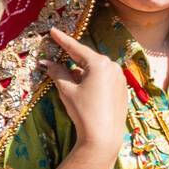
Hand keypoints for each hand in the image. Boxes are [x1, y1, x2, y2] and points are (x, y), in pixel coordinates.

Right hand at [41, 27, 127, 155]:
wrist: (103, 137)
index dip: (63, 40)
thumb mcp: (67, 90)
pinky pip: (104, 79)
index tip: (53, 31)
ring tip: (70, 82)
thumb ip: (57, 72)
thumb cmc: (83, 111)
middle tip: (58, 57)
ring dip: (82, 72)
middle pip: (87, 59)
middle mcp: (113, 67)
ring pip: (96, 70)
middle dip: (72, 60)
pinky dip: (93, 81)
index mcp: (100, 64)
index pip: (76, 48)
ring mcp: (120, 78)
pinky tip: (84, 91)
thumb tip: (46, 62)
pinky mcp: (123, 90)